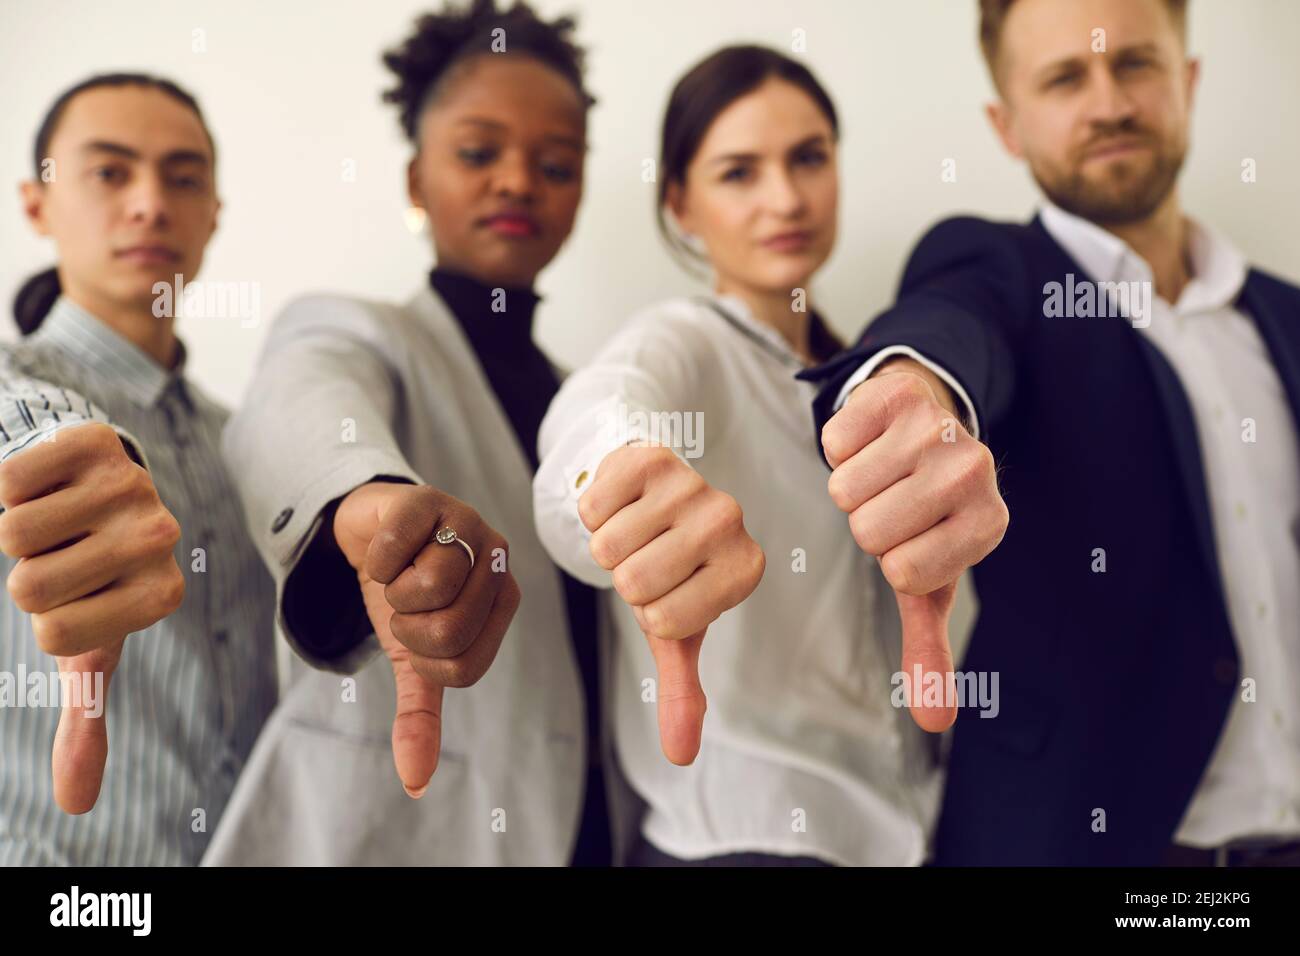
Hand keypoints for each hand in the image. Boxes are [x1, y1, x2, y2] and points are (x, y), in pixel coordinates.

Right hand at [0, 422, 183, 813]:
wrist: (105, 491)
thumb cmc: (95, 580)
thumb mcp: (93, 645)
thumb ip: (89, 719)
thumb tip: (76, 806)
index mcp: (161, 596)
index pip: (54, 635)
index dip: (45, 620)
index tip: (79, 600)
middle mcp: (160, 539)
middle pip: (28, 585)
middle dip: (27, 575)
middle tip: (65, 559)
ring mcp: (134, 487)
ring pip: (12, 532)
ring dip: (19, 530)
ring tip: (63, 524)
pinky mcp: (97, 445)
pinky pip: (7, 480)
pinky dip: (11, 486)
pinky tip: (52, 486)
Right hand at [333, 482, 518, 796]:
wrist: (372, 531)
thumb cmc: (404, 593)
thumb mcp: (410, 659)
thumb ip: (420, 715)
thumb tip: (415, 785)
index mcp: (503, 603)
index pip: (463, 666)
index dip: (423, 661)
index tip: (414, 635)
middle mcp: (497, 560)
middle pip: (450, 630)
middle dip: (406, 627)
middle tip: (402, 603)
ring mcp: (467, 523)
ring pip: (428, 586)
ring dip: (391, 588)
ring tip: (397, 572)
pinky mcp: (428, 499)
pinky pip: (395, 548)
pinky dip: (374, 557)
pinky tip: (385, 546)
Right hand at [580, 444, 763, 765]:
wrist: (654, 494)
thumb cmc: (670, 568)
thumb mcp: (675, 630)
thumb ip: (682, 693)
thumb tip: (680, 758)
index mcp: (745, 571)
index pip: (664, 619)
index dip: (649, 609)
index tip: (667, 588)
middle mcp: (730, 523)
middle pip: (634, 581)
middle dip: (624, 576)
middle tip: (646, 557)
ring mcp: (693, 485)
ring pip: (610, 545)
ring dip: (607, 543)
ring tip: (635, 530)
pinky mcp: (653, 457)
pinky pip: (594, 506)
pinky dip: (594, 510)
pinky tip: (622, 502)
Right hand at [823, 361, 1006, 731]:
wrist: (928, 425)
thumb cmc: (925, 516)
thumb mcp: (929, 581)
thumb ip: (930, 649)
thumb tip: (933, 724)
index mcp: (990, 523)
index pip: (903, 570)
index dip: (891, 560)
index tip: (912, 540)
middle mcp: (975, 470)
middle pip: (870, 528)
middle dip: (867, 522)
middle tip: (892, 504)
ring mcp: (939, 426)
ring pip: (846, 486)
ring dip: (851, 484)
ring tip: (882, 472)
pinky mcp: (899, 393)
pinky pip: (834, 439)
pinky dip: (839, 446)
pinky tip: (869, 440)